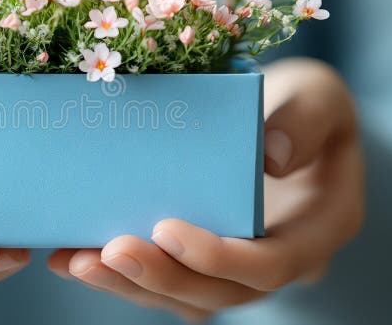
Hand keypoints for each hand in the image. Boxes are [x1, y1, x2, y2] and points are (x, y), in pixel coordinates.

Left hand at [47, 58, 364, 321]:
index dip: (218, 257)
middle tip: (105, 253)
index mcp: (318, 229)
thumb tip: (271, 156)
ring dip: (127, 283)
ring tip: (74, 262)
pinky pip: (164, 277)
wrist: (289, 116)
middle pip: (218, 293)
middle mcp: (278, 259)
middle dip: (159, 277)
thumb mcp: (319, 96)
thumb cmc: (306, 103)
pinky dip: (120, 272)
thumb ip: (306, 121)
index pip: (271, 264)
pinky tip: (72, 255)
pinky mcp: (202, 258)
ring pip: (183, 295)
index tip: (166, 230)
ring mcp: (237, 265)